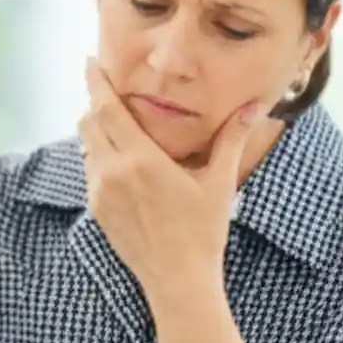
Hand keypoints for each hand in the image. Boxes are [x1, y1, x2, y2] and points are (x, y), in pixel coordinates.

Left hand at [77, 57, 259, 309]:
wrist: (178, 281)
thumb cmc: (203, 232)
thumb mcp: (219, 182)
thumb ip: (231, 139)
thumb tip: (255, 105)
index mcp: (141, 160)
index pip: (106, 109)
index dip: (96, 82)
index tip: (91, 62)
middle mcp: (113, 173)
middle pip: (88, 123)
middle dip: (95, 103)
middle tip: (107, 89)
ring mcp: (100, 193)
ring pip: (86, 147)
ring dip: (97, 131)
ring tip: (116, 124)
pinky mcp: (97, 210)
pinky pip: (90, 171)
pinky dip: (99, 157)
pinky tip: (120, 159)